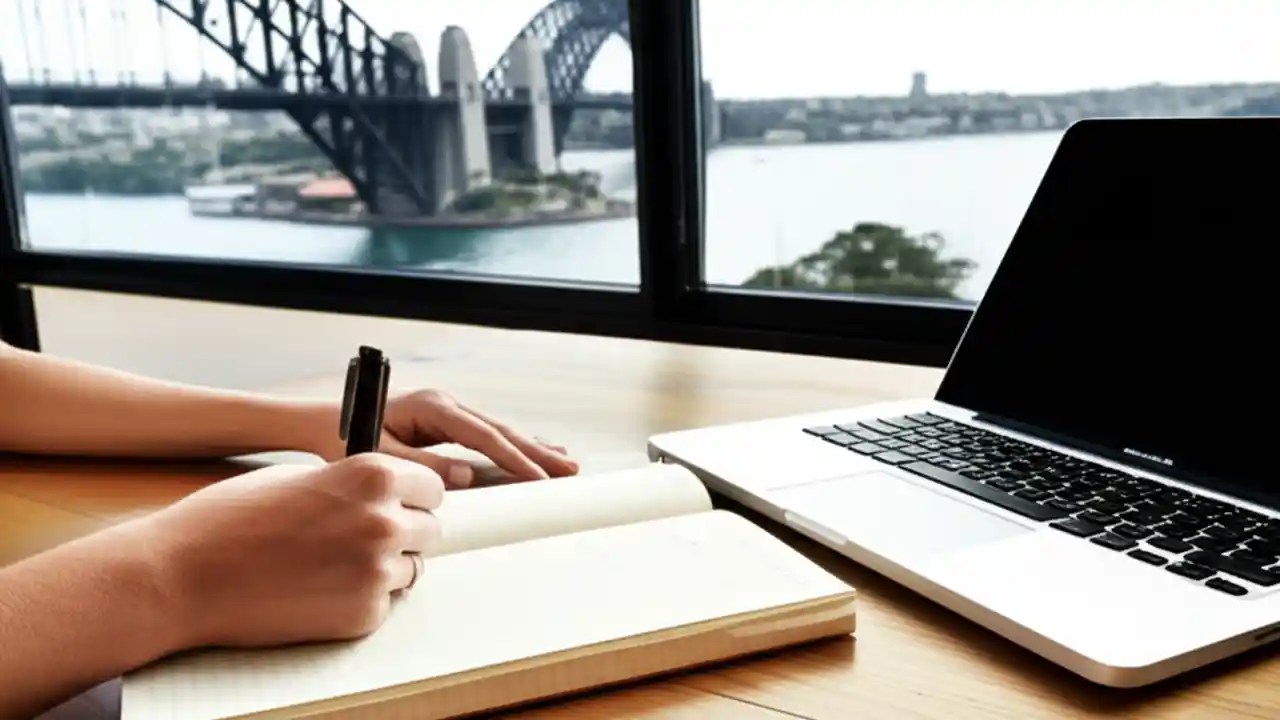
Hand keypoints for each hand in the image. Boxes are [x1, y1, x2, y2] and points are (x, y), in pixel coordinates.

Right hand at [144, 454, 442, 648]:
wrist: (184, 576)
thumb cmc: (231, 520)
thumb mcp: (301, 477)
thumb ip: (354, 483)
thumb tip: (388, 493)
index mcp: (373, 476)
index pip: (433, 487)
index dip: (414, 497)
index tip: (401, 505)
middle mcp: (384, 522)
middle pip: (431, 529)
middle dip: (405, 533)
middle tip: (361, 539)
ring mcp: (376, 572)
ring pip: (412, 568)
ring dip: (386, 567)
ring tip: (332, 565)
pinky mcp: (363, 615)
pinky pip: (384, 603)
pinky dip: (361, 599)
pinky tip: (319, 590)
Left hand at [312, 390, 577, 487]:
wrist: (320, 422)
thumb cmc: (343, 438)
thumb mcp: (379, 455)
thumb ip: (422, 466)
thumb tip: (465, 476)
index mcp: (432, 408)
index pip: (483, 437)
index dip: (515, 459)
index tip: (541, 478)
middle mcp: (445, 404)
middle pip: (500, 431)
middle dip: (537, 452)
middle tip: (571, 469)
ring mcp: (447, 411)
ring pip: (497, 432)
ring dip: (532, 448)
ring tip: (566, 461)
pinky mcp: (445, 421)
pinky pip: (485, 436)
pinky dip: (512, 446)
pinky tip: (533, 450)